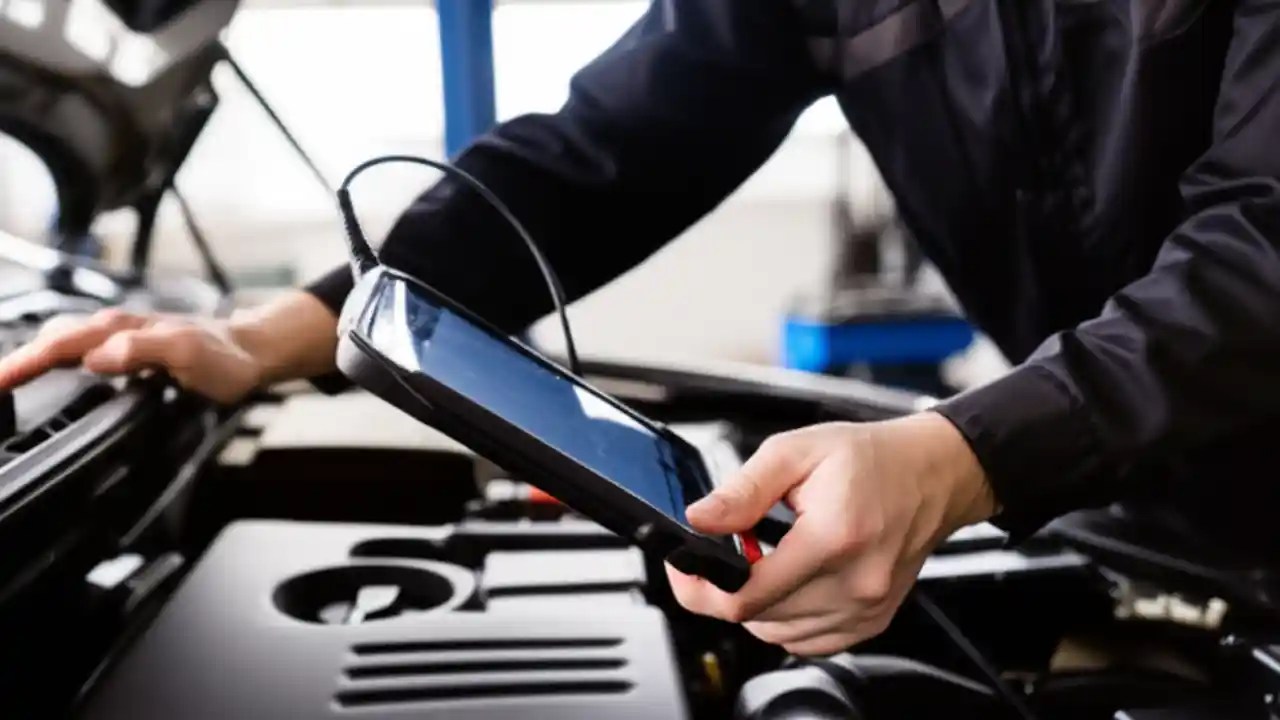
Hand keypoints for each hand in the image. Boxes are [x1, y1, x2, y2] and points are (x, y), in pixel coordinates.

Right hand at [0, 309, 263, 403]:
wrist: (252, 350)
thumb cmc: (225, 356)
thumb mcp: (187, 354)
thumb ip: (143, 350)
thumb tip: (97, 357)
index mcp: (119, 331)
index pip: (57, 346)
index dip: (22, 364)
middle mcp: (114, 329)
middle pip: (48, 341)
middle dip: (14, 363)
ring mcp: (119, 337)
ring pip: (60, 343)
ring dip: (28, 360)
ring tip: (4, 382)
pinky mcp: (127, 348)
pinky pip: (78, 350)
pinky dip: (51, 360)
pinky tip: (44, 373)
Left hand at [667, 413, 996, 655]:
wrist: (932, 473)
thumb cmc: (869, 459)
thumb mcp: (795, 452)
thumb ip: (743, 490)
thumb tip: (699, 519)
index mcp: (833, 538)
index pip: (747, 595)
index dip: (700, 587)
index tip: (684, 566)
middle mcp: (855, 583)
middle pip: (757, 617)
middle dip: (725, 588)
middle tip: (724, 550)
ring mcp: (866, 608)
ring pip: (778, 633)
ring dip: (756, 604)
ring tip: (763, 559)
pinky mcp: (871, 622)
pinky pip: (806, 640)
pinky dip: (785, 617)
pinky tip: (789, 580)